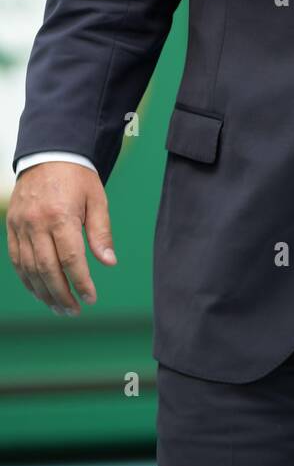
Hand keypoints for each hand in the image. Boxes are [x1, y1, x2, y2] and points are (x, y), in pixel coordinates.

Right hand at [6, 162, 116, 315]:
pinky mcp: (11, 226)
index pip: (71, 259)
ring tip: (59, 307)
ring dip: (43, 292)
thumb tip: (109, 263)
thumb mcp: (97, 199)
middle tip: (74, 311)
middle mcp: (37, 223)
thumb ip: (101, 233)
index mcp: (61, 216)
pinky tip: (40, 291)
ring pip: (29, 269)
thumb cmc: (78, 177)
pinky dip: (27, 279)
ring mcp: (21, 226)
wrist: (49, 154)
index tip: (91, 298)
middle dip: (62, 295)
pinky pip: (16, 260)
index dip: (81, 282)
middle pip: (47, 269)